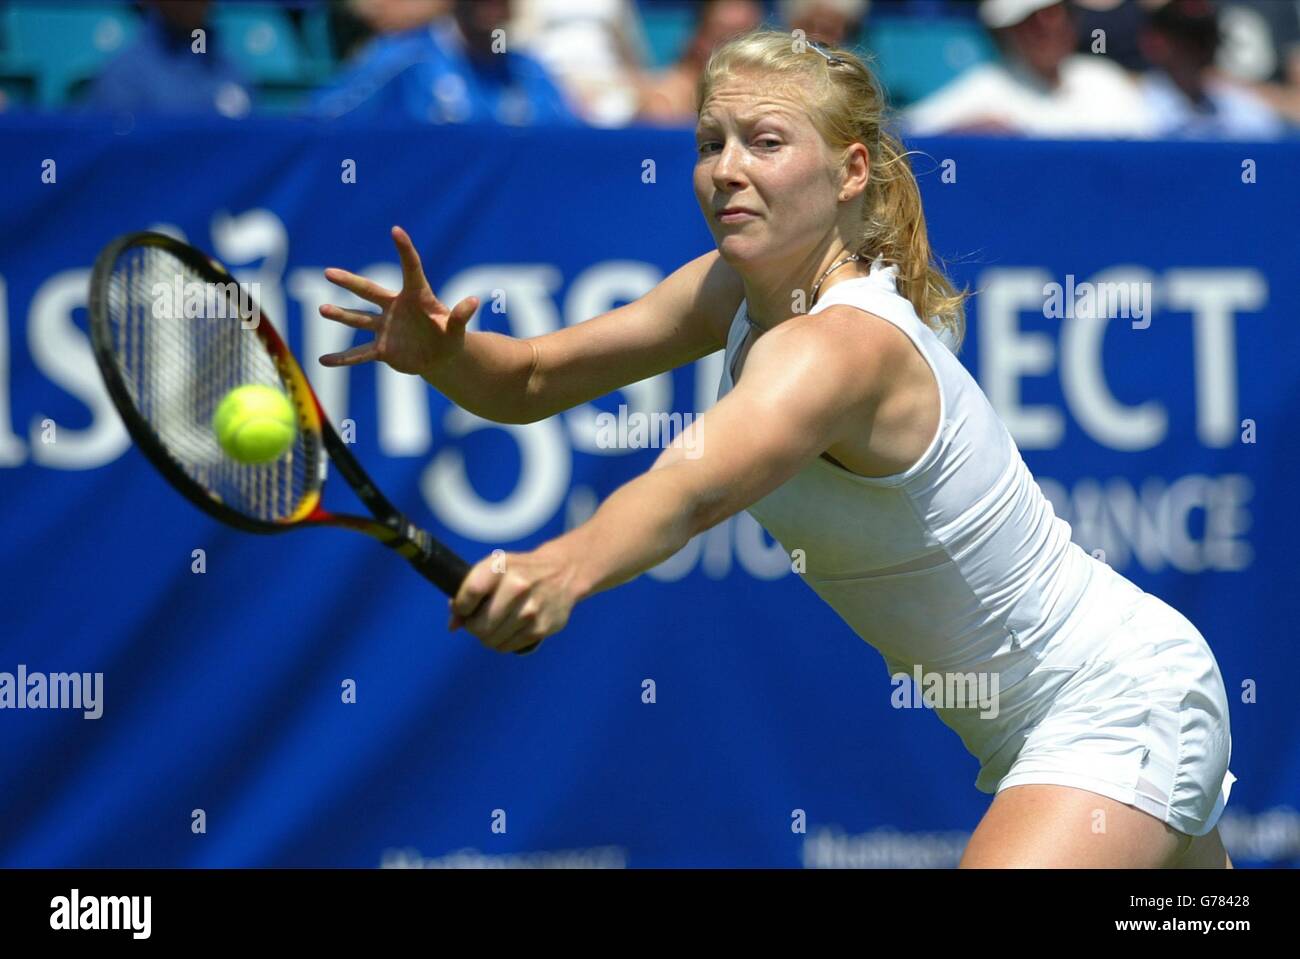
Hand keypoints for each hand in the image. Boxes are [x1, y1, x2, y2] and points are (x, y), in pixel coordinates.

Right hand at [318, 225, 477, 376]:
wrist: (440, 356)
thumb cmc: (449, 336)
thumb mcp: (457, 329)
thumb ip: (461, 316)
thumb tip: (474, 301)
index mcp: (415, 297)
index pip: (410, 269)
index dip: (405, 250)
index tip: (396, 230)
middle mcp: (394, 309)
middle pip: (369, 292)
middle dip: (349, 283)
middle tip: (328, 273)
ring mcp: (385, 329)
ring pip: (359, 320)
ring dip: (341, 315)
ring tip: (322, 310)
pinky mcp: (382, 349)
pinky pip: (359, 354)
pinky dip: (342, 358)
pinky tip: (323, 360)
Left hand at [449, 546, 579, 653]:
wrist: (563, 573)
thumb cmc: (520, 571)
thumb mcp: (495, 569)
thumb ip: (470, 591)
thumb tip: (453, 624)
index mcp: (501, 566)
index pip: (470, 593)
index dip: (461, 607)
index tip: (463, 610)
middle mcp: (517, 586)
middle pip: (479, 625)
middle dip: (473, 627)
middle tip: (479, 620)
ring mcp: (531, 610)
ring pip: (491, 640)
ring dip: (488, 636)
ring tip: (497, 624)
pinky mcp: (540, 628)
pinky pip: (507, 647)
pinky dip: (503, 642)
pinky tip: (511, 628)